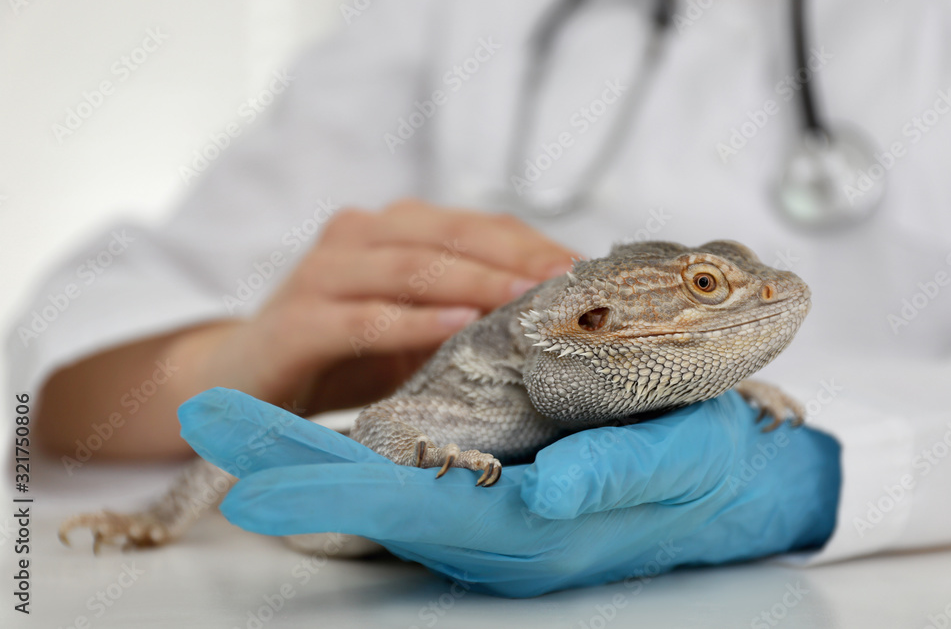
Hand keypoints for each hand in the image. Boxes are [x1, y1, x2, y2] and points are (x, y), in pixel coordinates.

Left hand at [178, 388, 840, 596]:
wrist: (730, 482)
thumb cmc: (708, 470)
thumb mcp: (680, 463)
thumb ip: (614, 478)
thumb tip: (546, 492)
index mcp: (532, 528)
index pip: (411, 509)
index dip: (332, 494)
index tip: (255, 482)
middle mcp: (496, 526)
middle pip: (375, 500)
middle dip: (296, 467)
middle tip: (214, 431)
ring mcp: (492, 507)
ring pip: (388, 485)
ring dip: (318, 458)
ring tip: (243, 429)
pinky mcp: (500, 484)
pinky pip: (418, 472)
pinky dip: (367, 453)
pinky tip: (333, 434)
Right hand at [184, 199, 577, 406]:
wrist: (241, 380)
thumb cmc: (341, 352)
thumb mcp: (412, 328)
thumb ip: (463, 313)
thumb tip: (551, 320)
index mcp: (390, 229)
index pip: (476, 226)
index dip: (532, 244)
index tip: (586, 272)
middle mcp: (357, 236)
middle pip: (451, 236)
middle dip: (516, 258)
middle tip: (569, 283)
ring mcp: (323, 273)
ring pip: (413, 268)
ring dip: (476, 283)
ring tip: (528, 298)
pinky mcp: (298, 321)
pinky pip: (367, 318)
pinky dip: (416, 322)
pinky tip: (462, 325)